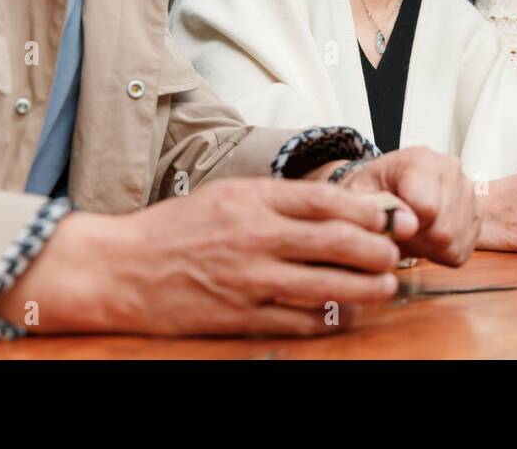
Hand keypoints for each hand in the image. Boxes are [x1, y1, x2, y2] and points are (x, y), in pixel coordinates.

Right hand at [0, 177, 402, 336]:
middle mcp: (254, 238)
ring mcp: (248, 279)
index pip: (325, 201)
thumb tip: (333, 204)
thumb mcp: (228, 194)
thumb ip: (278, 198)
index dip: (367, 209)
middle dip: (376, 249)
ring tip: (385, 286)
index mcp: (253, 200)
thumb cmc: (176, 229)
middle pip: (334, 242)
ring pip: (323, 285)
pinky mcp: (239, 316)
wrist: (119, 268)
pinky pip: (296, 321)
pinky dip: (327, 319)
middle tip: (397, 252)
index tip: (391, 215)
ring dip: (363, 288)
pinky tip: (345, 315)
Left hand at [340, 147, 479, 266]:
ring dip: (426, 248)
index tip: (393, 220)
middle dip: (415, 240)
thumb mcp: (359, 192)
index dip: (405, 225)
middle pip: (441, 230)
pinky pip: (460, 251)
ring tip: (411, 230)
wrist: (392, 183)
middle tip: (399, 230)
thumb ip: (372, 205)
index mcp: (421, 160)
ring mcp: (469, 192)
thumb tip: (402, 223)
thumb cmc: (375, 187)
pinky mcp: (478, 215)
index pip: (427, 206)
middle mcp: (451, 170)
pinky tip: (426, 235)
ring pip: (452, 243)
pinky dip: (439, 253)